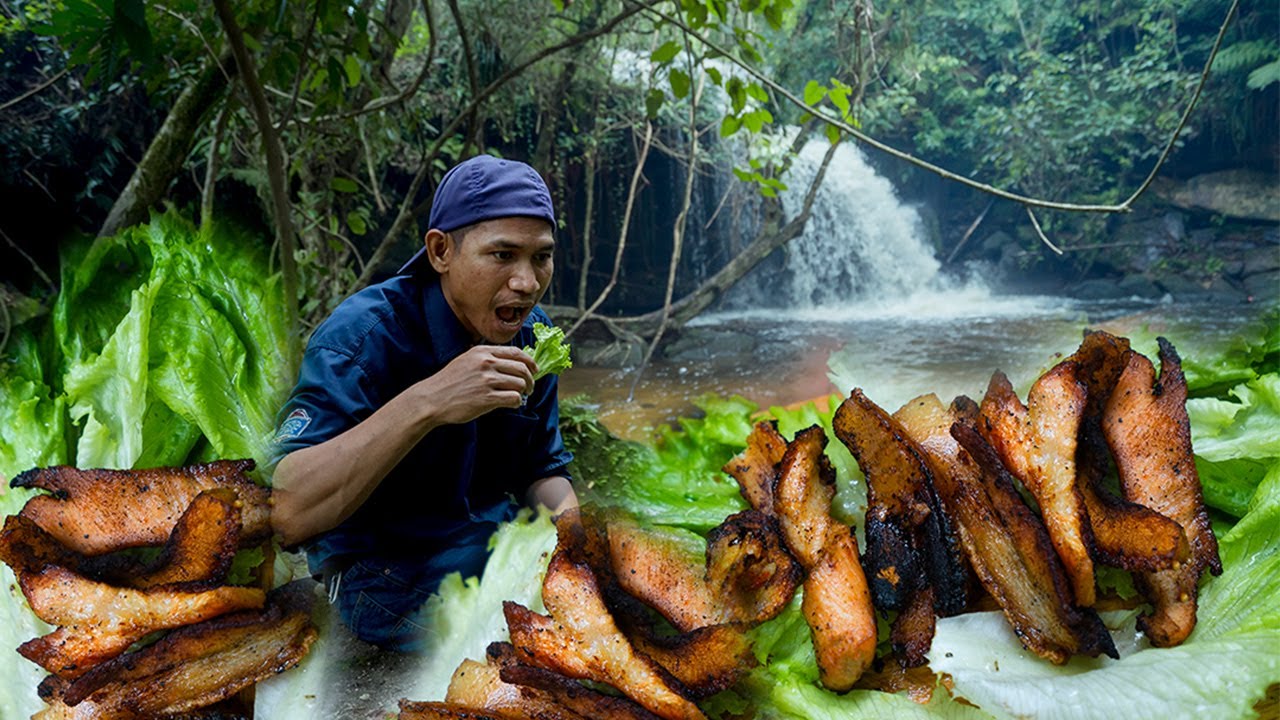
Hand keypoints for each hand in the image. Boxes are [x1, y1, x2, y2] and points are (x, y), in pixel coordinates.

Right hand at [417, 345, 535, 424]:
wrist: (432, 399)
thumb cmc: (449, 382)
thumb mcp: (466, 360)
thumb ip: (486, 358)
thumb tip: (510, 361)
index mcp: (482, 352)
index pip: (516, 352)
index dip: (530, 361)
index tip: (535, 369)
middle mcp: (486, 363)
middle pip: (522, 368)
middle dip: (530, 379)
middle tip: (529, 387)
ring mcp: (487, 381)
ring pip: (520, 383)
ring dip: (524, 391)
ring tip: (521, 396)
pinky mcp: (487, 398)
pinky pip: (514, 398)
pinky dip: (517, 402)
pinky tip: (512, 404)